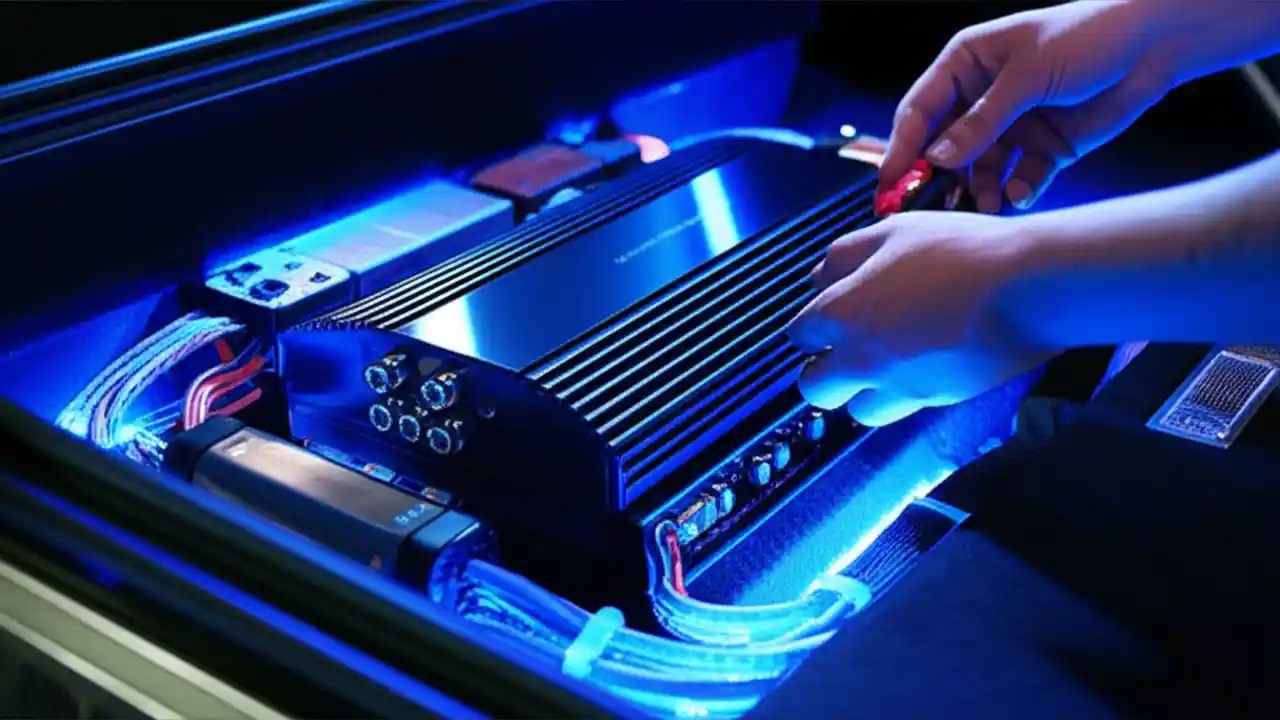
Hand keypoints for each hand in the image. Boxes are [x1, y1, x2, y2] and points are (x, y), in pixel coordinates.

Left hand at [788, 211, 1058, 425]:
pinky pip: (904, 409)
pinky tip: (923, 364)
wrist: (1025, 287)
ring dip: (863, 393)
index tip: (825, 321)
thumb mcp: (893, 231)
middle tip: (844, 354)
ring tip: (887, 365)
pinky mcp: (936, 401)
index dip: (810, 328)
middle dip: (823, 374)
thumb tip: (818, 278)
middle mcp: (861, 359)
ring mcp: (898, 386)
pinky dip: (903, 395)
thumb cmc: (959, 251)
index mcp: (843, 314)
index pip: (799, 336)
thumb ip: (845, 255)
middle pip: (815, 389)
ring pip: (859, 411)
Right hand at [879, 1, 1176, 212]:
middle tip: (929, 210)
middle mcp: (982, 98)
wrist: (1155, 45)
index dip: (902, 148)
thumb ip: (982, 121)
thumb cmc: (1087, 37)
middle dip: (939, 179)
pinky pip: (1017, 178)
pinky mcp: (1041, 147)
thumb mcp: (1028, 75)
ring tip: (987, 206)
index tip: (890, 184)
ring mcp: (1011, 125)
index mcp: (966, 65)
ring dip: (980, 190)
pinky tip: (1022, 195)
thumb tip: (937, 158)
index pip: (919, 111)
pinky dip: (1017, 190)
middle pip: (944, 147)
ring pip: (979, 170)